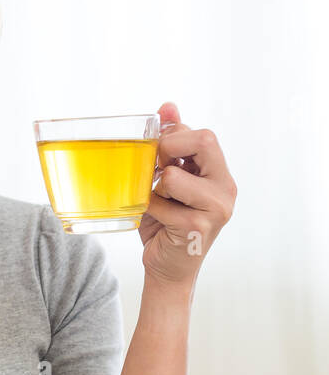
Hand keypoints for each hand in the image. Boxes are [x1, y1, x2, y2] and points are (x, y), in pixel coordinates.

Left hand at [138, 100, 236, 289]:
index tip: (158, 155)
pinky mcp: (199, 226)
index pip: (202, 135)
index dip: (173, 137)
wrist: (167, 269)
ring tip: (158, 203)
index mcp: (220, 173)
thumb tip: (168, 105)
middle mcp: (226, 188)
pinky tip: (158, 222)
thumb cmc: (166, 223)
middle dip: (167, 149)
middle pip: (203, 140)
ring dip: (153, 188)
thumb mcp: (168, 179)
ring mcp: (217, 208)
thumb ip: (171, 144)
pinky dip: (149, 210)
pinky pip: (160, 203)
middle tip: (155, 171)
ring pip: (173, 176)